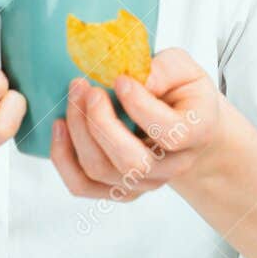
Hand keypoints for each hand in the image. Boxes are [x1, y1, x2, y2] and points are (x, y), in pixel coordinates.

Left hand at [51, 47, 220, 200]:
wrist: (184, 122)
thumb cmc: (181, 92)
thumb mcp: (182, 69)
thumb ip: (163, 69)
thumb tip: (134, 79)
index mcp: (197, 132)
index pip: (170, 133)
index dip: (139, 106)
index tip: (120, 79)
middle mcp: (172, 166)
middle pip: (132, 162)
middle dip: (100, 123)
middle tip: (86, 88)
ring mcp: (145, 182)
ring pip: (101, 171)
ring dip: (78, 132)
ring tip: (73, 97)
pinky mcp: (118, 188)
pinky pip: (83, 185)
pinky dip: (64, 158)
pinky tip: (59, 128)